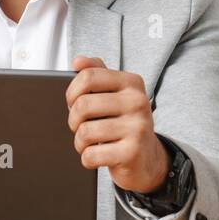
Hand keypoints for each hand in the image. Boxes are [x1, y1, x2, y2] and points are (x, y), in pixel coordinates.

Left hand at [65, 55, 168, 193]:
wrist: (147, 158)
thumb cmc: (123, 123)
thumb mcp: (114, 94)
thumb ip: (97, 73)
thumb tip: (78, 61)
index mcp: (132, 83)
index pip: (88, 77)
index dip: (72, 92)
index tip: (73, 103)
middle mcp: (138, 102)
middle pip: (83, 105)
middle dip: (73, 120)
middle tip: (79, 126)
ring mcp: (137, 128)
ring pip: (85, 132)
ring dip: (80, 142)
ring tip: (88, 143)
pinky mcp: (132, 153)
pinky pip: (91, 154)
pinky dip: (87, 158)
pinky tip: (97, 156)